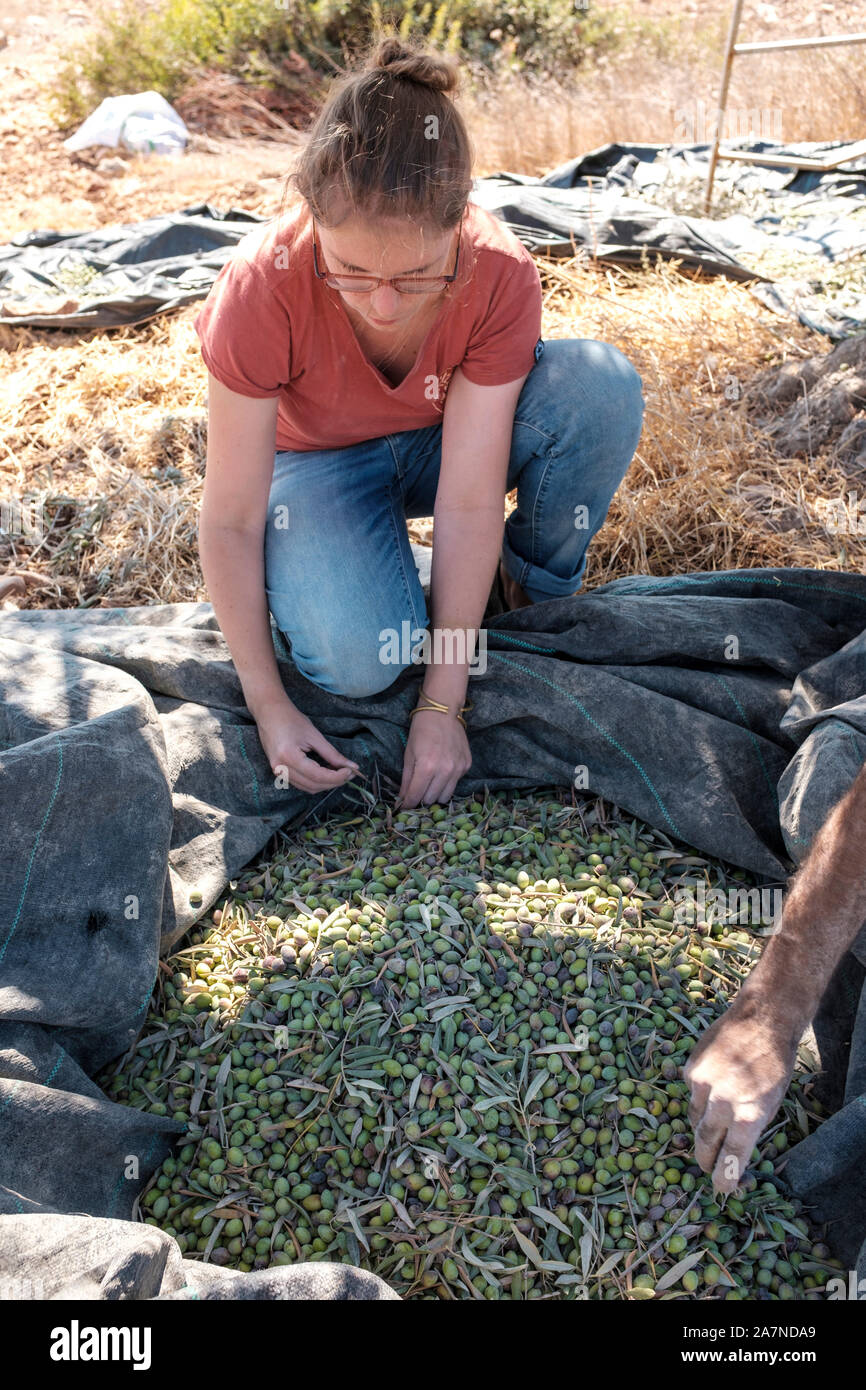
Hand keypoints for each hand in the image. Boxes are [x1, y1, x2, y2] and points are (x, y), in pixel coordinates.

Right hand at [254, 696, 359, 794]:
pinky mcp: (278, 772)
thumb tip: (352, 766)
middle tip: (349, 772)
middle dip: (334, 782)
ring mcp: (278, 772)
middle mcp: (281, 768)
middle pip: (313, 785)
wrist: (269, 713)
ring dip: (325, 784)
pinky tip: (326, 773)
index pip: (318, 776)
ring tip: (340, 773)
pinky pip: (301, 783)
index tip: (351, 771)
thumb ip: (332, 754)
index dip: (337, 777)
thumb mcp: (314, 735)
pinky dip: (315, 782)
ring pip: (307, 788)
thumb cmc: (291, 719)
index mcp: (289, 757)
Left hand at [397, 709, 471, 808]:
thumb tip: (402, 799)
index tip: (404, 806)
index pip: (416, 796)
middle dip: (421, 798)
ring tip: (430, 784)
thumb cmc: (421, 731)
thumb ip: (407, 779)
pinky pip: (455, 783)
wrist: (442, 712)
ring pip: (445, 796)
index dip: (408, 804)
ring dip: (435, 794)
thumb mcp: (408, 755)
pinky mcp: (467, 765)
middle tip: (417, 792)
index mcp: (426, 767)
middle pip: (431, 799)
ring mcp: (458, 768)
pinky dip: (447, 782)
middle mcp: (445, 770)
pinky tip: (442, 770)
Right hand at [684, 994, 797, 1192]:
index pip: (731, 1159)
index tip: (722, 1189)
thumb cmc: (775, 1065)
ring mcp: (702, 1085)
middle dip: (706, 1160)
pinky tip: (713, 1087)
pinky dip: (699, 1098)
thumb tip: (734, 1152)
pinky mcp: (690, 1069)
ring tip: (712, 1125)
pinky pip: (691, 1094)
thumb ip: (751, 1127)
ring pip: (694, 1120)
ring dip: (702, 1128)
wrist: (761, 1020)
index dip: (725, 1178)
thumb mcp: (772, 1102)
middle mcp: (722, 1103)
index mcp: (748, 1116)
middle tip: (707, 1168)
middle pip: (705, 1143)